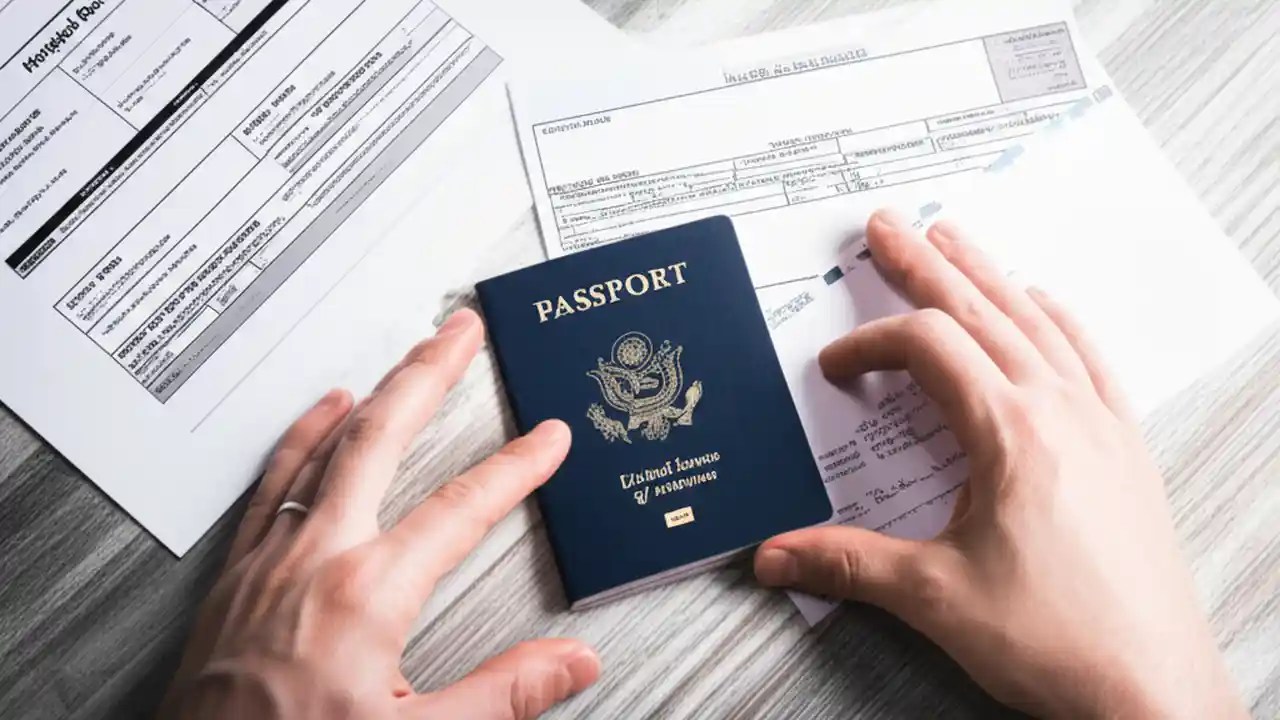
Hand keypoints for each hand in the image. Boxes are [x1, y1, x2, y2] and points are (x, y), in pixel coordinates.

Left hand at [160, 309, 598, 718]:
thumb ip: (503, 694)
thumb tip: (570, 662)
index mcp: (369, 594)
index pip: (461, 509)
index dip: (514, 467)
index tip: (547, 439)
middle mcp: (316, 559)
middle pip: (382, 439)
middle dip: (428, 375)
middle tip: (459, 333)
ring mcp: (270, 559)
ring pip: (326, 447)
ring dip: (372, 393)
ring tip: (403, 358)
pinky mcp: (237, 575)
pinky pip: (275, 480)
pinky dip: (304, 436)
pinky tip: (321, 415)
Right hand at [754, 211, 1245, 717]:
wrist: (1153, 690)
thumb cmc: (1060, 642)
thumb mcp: (935, 598)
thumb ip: (847, 562)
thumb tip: (774, 554)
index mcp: (1011, 434)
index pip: (929, 351)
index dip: (870, 346)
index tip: (836, 369)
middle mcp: (1061, 412)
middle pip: (982, 312)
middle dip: (925, 264)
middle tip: (887, 224)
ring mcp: (1100, 425)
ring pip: (1036, 323)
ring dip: (988, 276)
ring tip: (954, 238)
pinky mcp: (1123, 449)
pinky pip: (1090, 359)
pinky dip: (1057, 320)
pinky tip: (1044, 304)